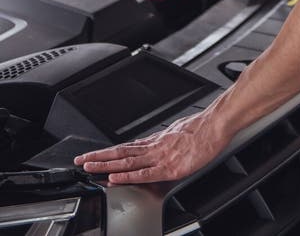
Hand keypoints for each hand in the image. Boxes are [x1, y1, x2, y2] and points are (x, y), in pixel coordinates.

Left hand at [73, 106, 230, 184]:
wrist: (216, 125)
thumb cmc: (202, 129)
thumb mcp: (177, 131)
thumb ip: (165, 140)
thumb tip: (156, 143)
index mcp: (156, 140)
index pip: (126, 147)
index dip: (108, 152)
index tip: (92, 155)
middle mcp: (154, 147)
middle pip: (121, 152)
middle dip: (99, 158)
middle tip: (80, 161)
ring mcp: (160, 156)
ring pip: (128, 161)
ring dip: (106, 165)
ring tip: (89, 167)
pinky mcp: (169, 167)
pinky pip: (144, 173)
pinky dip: (128, 175)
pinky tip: (115, 177)